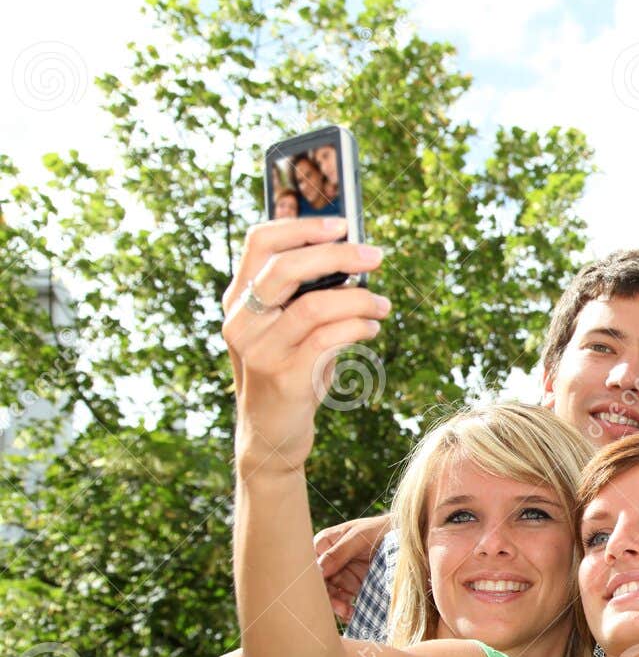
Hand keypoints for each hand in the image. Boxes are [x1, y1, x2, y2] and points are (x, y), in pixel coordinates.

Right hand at [223, 218, 388, 472]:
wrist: (271, 432)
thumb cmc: (289, 370)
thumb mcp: (287, 328)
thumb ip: (305, 295)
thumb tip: (355, 258)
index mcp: (238, 299)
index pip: (259, 243)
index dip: (301, 226)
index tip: (343, 224)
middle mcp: (241, 321)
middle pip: (285, 268)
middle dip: (337, 256)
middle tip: (375, 255)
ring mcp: (259, 351)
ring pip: (312, 307)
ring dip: (359, 299)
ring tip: (382, 304)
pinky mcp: (283, 378)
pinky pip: (327, 341)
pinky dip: (357, 328)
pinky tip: (372, 328)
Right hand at [315, 515, 390, 621]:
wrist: (404, 538)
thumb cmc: (379, 529)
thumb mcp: (359, 537)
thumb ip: (339, 553)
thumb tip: (318, 570)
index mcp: (324, 544)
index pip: (312, 564)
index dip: (314, 579)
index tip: (323, 591)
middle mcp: (329, 561)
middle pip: (321, 583)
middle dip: (328, 597)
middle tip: (340, 608)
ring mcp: (341, 574)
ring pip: (332, 594)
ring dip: (337, 606)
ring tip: (349, 613)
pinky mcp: (353, 585)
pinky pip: (345, 600)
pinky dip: (347, 609)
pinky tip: (353, 615)